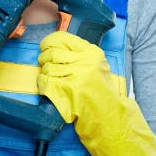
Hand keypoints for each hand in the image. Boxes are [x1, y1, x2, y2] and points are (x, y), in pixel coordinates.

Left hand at [38, 31, 155, 155]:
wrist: (110, 116)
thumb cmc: (102, 93)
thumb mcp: (96, 67)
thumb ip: (79, 55)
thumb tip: (53, 45)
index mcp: (93, 53)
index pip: (63, 38)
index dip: (49, 42)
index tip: (45, 46)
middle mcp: (85, 62)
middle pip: (52, 53)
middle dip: (45, 59)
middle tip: (45, 65)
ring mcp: (76, 77)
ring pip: (47, 68)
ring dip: (45, 75)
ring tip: (53, 80)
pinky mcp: (68, 91)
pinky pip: (45, 83)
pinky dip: (44, 86)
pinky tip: (51, 89)